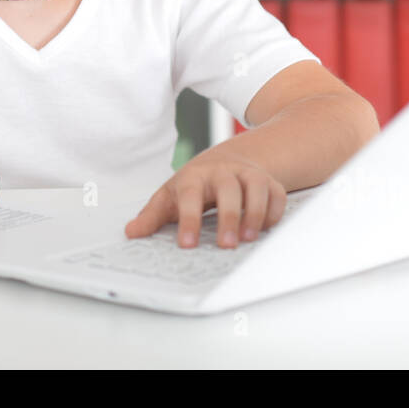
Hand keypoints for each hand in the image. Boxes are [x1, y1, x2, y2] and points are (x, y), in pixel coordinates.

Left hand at [123, 150, 286, 248]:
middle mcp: (223, 172)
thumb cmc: (194, 185)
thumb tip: (132, 232)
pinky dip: (275, 210)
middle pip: (228, 189)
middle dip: (228, 217)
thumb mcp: (169, 197)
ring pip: (256, 187)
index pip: (191, 195)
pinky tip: (266, 228)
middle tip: (226, 246)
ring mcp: (247, 174)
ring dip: (254, 213)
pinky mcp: (268, 181)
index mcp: (194, 176)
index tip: (187, 244)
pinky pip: (276, 193)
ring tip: (248, 239)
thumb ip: (152, 216)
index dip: (188, 219)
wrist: (224, 161)